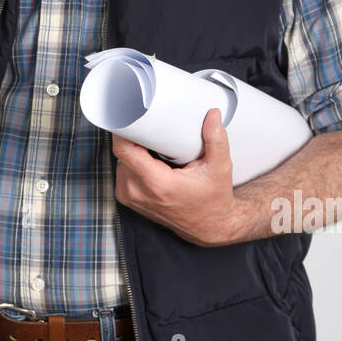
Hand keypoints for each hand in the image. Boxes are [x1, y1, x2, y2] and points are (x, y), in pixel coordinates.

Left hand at [112, 108, 244, 246]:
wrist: (208, 226)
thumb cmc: (213, 198)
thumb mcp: (220, 167)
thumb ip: (216, 139)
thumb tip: (213, 114)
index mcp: (157, 184)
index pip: (124, 150)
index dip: (124, 129)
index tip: (133, 115)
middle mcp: (138, 192)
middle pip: (122, 152)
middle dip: (134, 136)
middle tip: (151, 126)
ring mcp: (130, 197)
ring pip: (121, 160)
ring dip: (134, 150)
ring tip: (155, 145)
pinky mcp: (127, 198)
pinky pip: (123, 170)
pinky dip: (134, 161)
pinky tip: (151, 159)